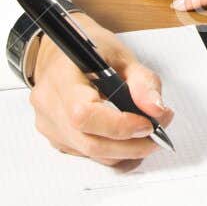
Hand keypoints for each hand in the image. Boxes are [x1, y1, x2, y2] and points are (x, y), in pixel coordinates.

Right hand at [29, 11, 174, 167]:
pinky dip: (112, 152)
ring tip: (147, 135)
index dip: (119, 125)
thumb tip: (157, 111)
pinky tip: (128, 140)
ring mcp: (49, 125)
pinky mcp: (56, 138)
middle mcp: (49, 104)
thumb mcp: (123, 56)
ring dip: (125, 151)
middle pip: (90, 142)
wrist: (64, 53)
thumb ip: (144, 82)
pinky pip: (87, 154)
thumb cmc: (92, 51)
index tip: (147, 123)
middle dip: (131, 145)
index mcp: (62, 77)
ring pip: (91, 153)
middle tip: (157, 136)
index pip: (84, 114)